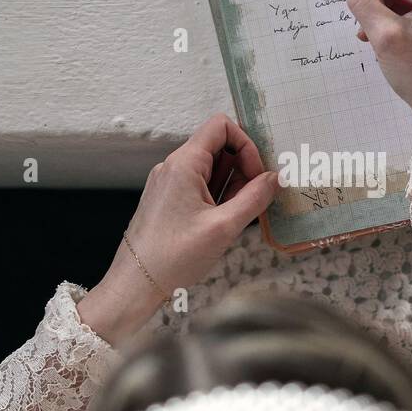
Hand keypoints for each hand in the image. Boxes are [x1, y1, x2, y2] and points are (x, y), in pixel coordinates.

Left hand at [77, 114, 278, 344]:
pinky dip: (217, 197)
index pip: (221, 126)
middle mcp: (173, 167)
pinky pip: (199, 186)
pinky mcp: (167, 200)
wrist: (136, 283)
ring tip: (234, 217)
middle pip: (217, 147)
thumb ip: (255, 198)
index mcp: (183, 164)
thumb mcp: (224, 228)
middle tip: (250, 202)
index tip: (256, 176)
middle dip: (242, 169)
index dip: (246, 145)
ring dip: (231, 186)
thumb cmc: (173, 257)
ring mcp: (168, 183)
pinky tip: (220, 223)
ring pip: (210, 169)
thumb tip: (275, 179)